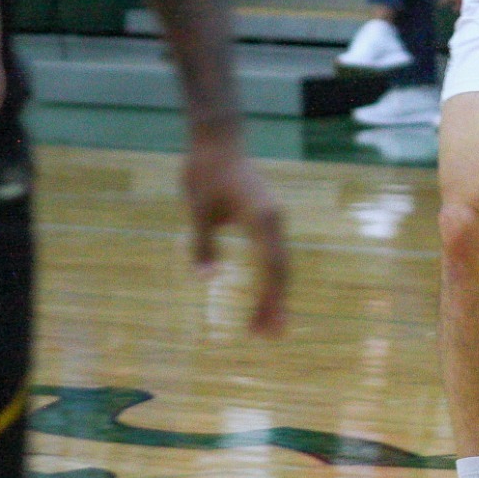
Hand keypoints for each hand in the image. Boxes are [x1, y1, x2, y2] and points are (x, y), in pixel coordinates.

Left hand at [183, 138, 288, 336]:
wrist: (217, 139)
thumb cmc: (205, 172)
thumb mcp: (197, 211)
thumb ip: (202, 245)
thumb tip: (206, 280)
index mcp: (262, 218)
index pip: (271, 267)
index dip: (269, 299)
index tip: (264, 327)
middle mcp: (274, 219)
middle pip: (281, 269)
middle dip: (275, 305)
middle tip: (269, 338)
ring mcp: (273, 218)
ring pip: (279, 263)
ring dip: (273, 294)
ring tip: (262, 326)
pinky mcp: (266, 217)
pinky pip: (273, 253)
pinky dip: (269, 277)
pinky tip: (262, 296)